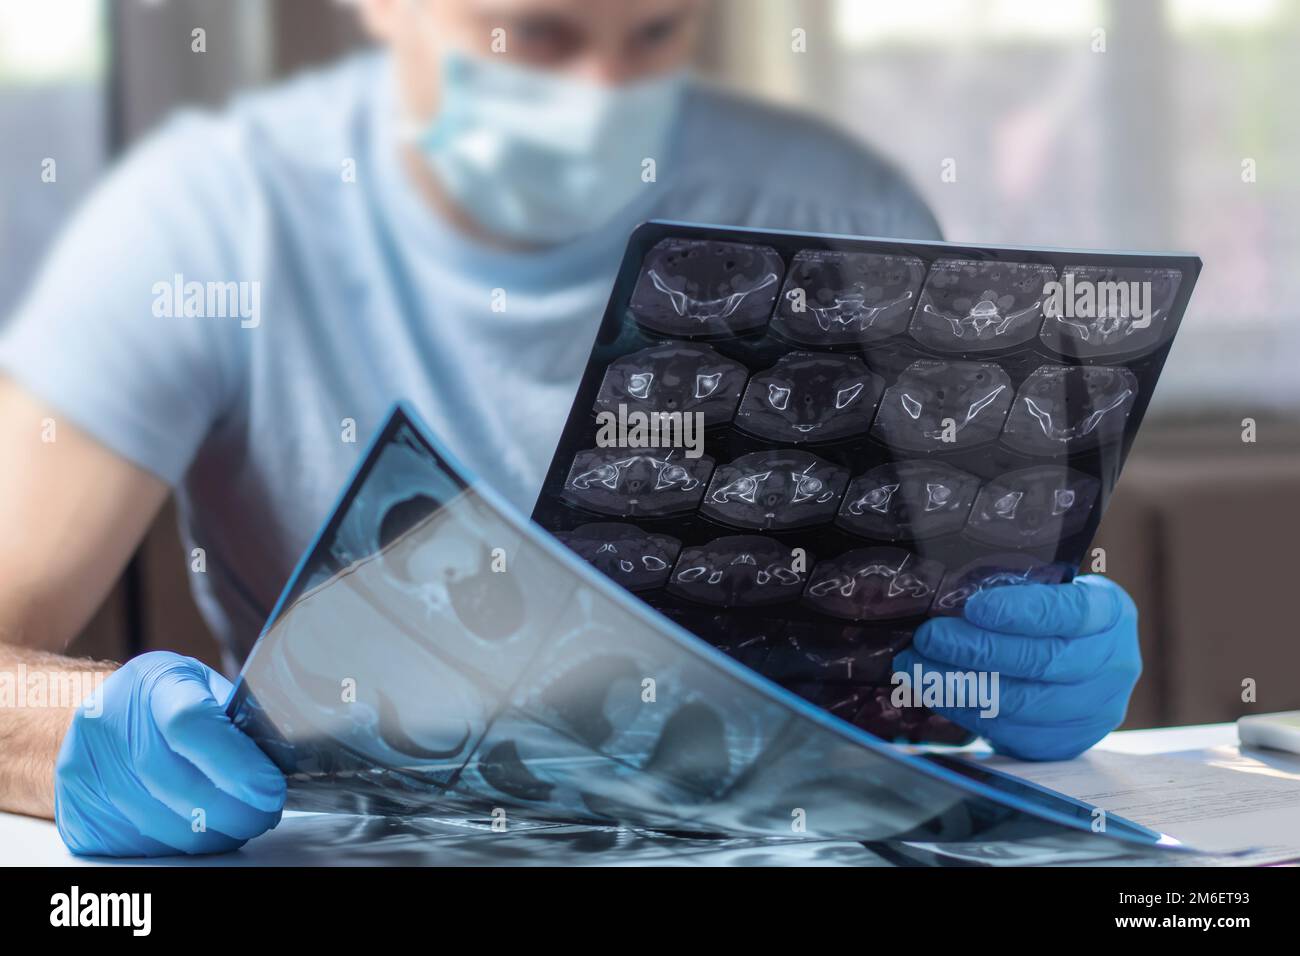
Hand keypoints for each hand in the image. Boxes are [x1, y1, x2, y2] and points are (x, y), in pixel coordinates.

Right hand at [54, 651, 285, 855]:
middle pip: (178, 785)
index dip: (237, 764)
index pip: (191, 724)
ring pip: (161, 825)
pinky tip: (200, 830)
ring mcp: (86, 771)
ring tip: (238, 821)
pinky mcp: (79, 813)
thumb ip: (239, 717)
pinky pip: (139, 847)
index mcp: (152, 683)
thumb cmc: (168, 702)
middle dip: (235, 810)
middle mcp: (108, 724)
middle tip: (265, 813)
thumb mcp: (204, 687)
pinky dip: (180, 846)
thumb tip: (287, 760)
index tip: (270, 789)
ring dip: (212, 834)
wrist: (101, 718)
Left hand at [893, 575, 1140, 760]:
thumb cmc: (1050, 613)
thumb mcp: (1046, 587)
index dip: (1021, 612)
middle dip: (975, 650)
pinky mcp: (1068, 743)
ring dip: (959, 685)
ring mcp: (1095, 710)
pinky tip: (935, 691)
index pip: (1069, 612)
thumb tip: (947, 594)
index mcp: (1110, 612)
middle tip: (928, 638)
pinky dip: (966, 710)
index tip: (975, 608)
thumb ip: (1011, 588)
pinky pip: (1011, 732)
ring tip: (916, 667)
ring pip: (1023, 704)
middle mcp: (1114, 664)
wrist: (1081, 659)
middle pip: (1042, 662)